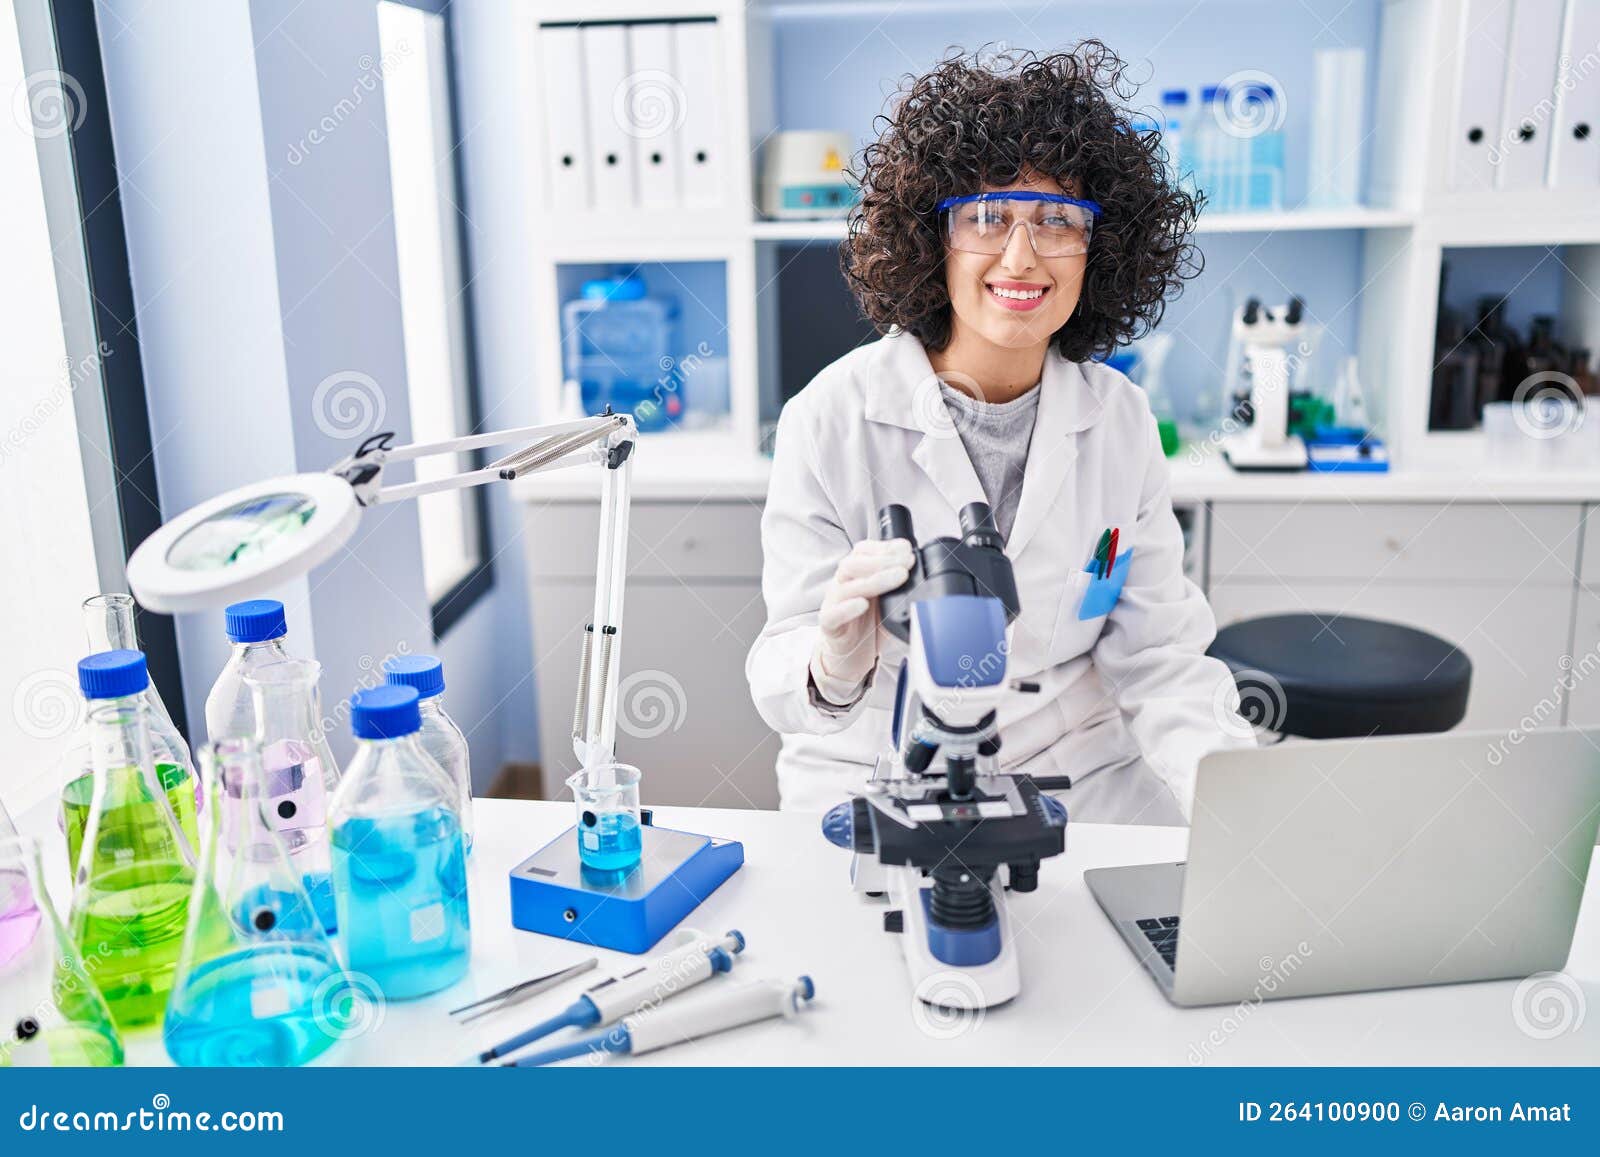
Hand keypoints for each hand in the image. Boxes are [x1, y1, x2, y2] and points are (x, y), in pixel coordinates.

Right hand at [810, 537, 914, 702]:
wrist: (848, 656)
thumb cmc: (867, 625)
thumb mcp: (888, 602)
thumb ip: (901, 589)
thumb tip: (928, 578)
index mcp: (856, 575)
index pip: (863, 551)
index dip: (884, 547)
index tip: (906, 549)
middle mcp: (842, 585)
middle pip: (854, 564)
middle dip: (883, 560)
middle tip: (907, 563)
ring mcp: (833, 604)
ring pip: (846, 586)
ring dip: (874, 579)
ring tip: (897, 577)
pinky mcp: (829, 625)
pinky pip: (833, 614)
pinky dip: (847, 608)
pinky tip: (862, 604)